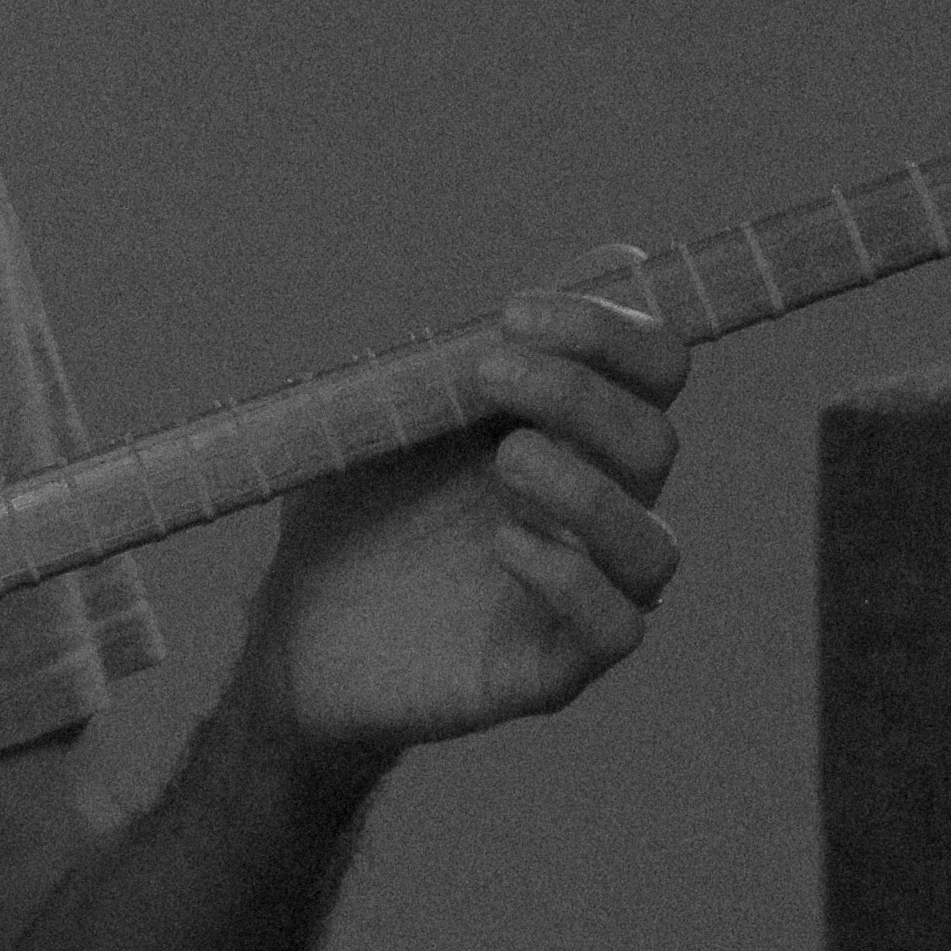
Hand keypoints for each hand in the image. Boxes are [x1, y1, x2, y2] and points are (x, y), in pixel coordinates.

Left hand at [231, 289, 686, 783]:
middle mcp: (589, 509)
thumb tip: (509, 284)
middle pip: (655, 440)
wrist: (295, 632)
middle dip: (582, 393)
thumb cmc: (349, 512)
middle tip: (490, 375)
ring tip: (506, 463)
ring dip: (590, 489)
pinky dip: (572, 577)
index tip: (516, 312)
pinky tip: (502, 547)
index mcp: (564, 435)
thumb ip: (454, 350)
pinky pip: (617, 627)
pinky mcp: (552, 666)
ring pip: (654, 545)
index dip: (610, 329)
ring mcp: (578, 591)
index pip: (649, 370)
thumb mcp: (388, 416)